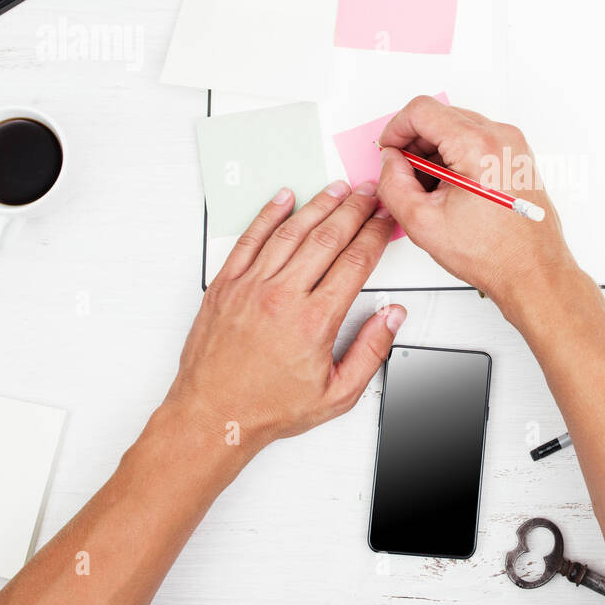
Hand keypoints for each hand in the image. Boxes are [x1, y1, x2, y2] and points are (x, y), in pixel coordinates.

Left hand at [166, 181, 404, 451]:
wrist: (212, 415)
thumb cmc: (267, 407)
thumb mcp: (337, 394)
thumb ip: (371, 352)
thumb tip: (392, 317)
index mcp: (314, 321)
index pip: (355, 262)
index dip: (375, 234)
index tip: (384, 220)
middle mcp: (282, 297)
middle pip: (327, 237)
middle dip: (353, 209)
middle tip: (368, 193)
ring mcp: (251, 287)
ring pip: (291, 232)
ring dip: (318, 205)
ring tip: (337, 189)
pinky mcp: (225, 285)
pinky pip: (249, 239)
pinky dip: (268, 215)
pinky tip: (284, 199)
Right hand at [376, 96, 580, 310]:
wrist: (533, 273)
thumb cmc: (493, 254)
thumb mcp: (423, 222)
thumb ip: (392, 184)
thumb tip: (390, 162)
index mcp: (479, 146)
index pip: (422, 110)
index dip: (396, 129)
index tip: (389, 150)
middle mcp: (501, 137)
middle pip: (441, 117)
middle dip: (415, 143)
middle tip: (404, 175)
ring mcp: (513, 146)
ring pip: (458, 129)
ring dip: (435, 153)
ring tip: (430, 191)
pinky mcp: (517, 157)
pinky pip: (477, 142)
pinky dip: (456, 158)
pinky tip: (450, 191)